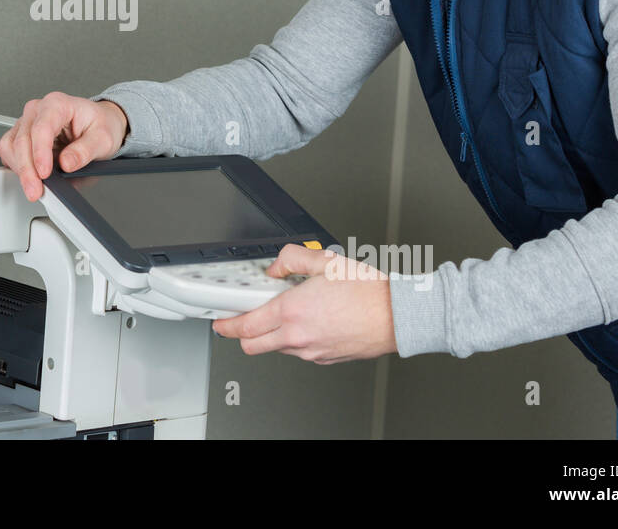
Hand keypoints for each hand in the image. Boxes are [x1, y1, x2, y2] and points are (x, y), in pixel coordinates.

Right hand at [0, 92, 128, 200]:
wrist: (98, 124)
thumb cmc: (100, 125)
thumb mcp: (103, 139)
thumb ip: (85, 151)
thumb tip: (66, 163)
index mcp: (58, 104)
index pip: (41, 128)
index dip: (40, 153)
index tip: (44, 174)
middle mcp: (38, 110)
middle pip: (22, 139)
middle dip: (27, 169)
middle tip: (36, 191)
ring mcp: (27, 122)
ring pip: (10, 146)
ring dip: (20, 169)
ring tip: (34, 187)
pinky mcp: (21, 134)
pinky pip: (9, 150)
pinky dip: (16, 167)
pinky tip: (30, 177)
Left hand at [212, 245, 397, 363]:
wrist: (397, 315)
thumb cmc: (367, 291)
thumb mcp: (324, 261)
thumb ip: (291, 258)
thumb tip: (275, 266)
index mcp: (291, 312)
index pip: (245, 326)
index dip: (227, 324)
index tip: (220, 321)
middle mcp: (297, 337)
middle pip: (253, 346)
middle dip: (242, 335)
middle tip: (242, 321)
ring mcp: (311, 351)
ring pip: (277, 348)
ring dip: (272, 334)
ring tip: (288, 311)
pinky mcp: (326, 359)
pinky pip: (300, 352)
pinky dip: (296, 339)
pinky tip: (310, 320)